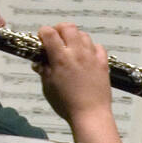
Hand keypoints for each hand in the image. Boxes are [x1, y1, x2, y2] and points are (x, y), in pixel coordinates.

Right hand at [34, 23, 119, 142]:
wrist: (91, 114)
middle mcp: (77, 53)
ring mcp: (92, 57)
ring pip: (83, 35)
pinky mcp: (103, 64)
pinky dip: (91, 47)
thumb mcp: (48, 87)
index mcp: (61, 58)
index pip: (49, 33)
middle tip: (56, 38)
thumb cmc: (67, 105)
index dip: (43, 32)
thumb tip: (39, 63)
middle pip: (68, 27)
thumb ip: (44, 71)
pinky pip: (98, 47)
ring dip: (75, 37)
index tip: (41, 39)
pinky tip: (86, 55)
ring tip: (71, 47)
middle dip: (59, 29)